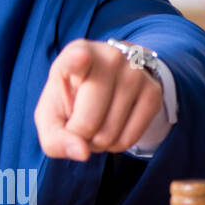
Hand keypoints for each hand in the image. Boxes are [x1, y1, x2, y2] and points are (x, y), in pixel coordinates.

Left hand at [34, 39, 163, 162]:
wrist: (106, 81)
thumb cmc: (71, 98)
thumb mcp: (51, 112)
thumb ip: (54, 137)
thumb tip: (82, 152)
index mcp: (76, 52)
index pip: (75, 58)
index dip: (77, 60)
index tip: (81, 57)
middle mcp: (109, 58)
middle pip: (87, 122)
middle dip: (78, 136)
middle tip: (77, 124)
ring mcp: (135, 74)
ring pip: (109, 134)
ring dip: (96, 143)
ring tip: (94, 123)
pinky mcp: (154, 92)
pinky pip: (130, 138)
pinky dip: (115, 145)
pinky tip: (111, 128)